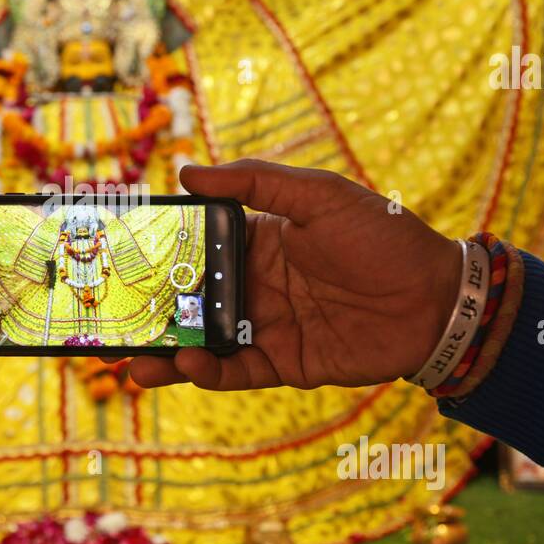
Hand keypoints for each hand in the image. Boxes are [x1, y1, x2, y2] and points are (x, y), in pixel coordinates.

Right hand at [129, 159, 461, 391]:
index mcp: (258, 240)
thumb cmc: (382, 237)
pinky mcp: (285, 363)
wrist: (438, 298)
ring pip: (202, 341)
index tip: (115, 255)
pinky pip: (236, 370)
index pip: (195, 245)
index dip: (156, 252)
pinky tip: (186, 365)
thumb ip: (255, 183)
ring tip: (129, 360)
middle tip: (105, 318)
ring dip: (165, 352)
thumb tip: (188, 171)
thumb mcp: (319, 195)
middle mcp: (255, 284)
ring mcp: (267, 325)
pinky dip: (208, 372)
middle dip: (147, 311)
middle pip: (190, 299)